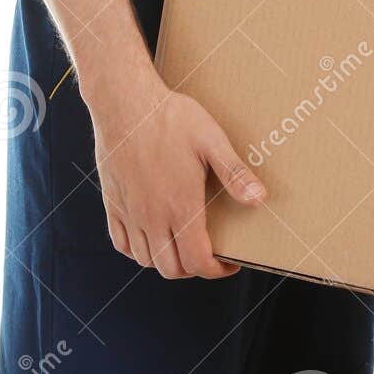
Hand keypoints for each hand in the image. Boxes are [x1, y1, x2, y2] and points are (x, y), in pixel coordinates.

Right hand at [89, 74, 266, 278]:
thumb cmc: (171, 118)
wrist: (125, 102)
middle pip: (172, 269)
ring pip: (146, 261)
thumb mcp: (211, 140)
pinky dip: (138, 250)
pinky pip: (122, 243)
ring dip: (167, 262)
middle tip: (209, 253)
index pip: (197, 261)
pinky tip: (151, 236)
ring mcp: (129, 212)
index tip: (230, 262)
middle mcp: (152, 217)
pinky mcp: (113, 203)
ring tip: (184, 245)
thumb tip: (260, 199)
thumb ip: (235, 173)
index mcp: (179, 207)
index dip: (216, 270)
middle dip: (194, 269)